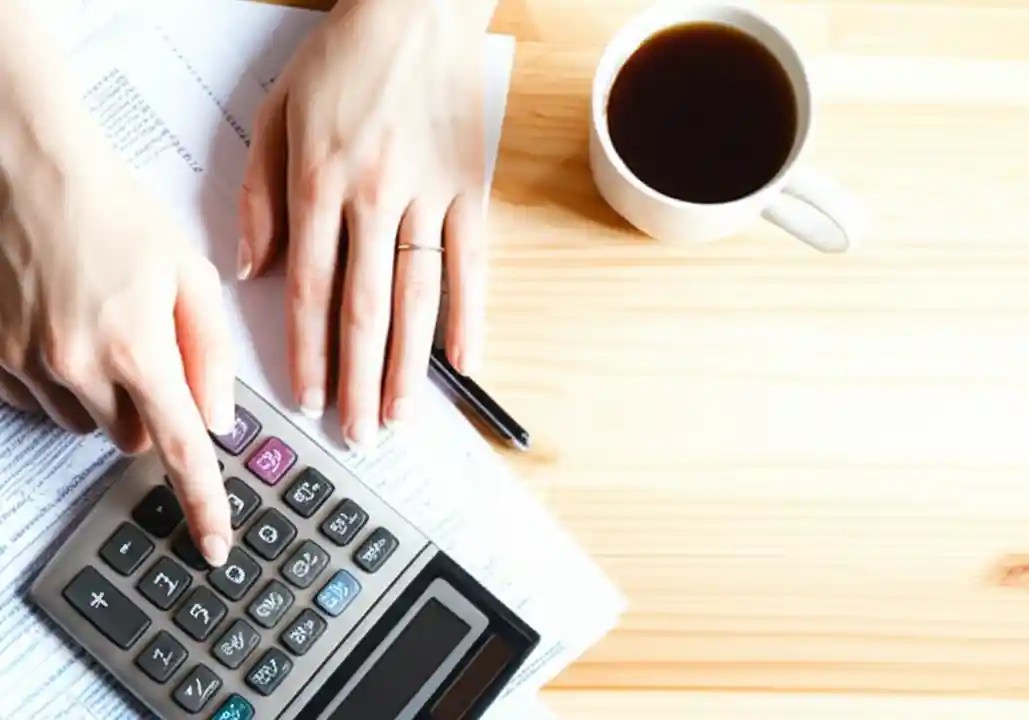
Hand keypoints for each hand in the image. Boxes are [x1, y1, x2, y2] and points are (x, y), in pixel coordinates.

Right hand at [0, 142, 235, 565]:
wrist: (23, 167)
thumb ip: (209, 352)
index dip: (202, 504)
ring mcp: (21, 364)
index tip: (214, 546)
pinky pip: (35, 401)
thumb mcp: (188, 272)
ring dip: (104, 395)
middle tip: (149, 352)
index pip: (179, 450)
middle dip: (152, 411)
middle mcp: (73, 365)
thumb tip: (219, 419)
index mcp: (136, 346)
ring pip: (83, 422)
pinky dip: (57, 380)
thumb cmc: (112, 210)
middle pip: (131, 438)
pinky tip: (62, 326)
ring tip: (102, 325)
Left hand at [239, 0, 492, 447]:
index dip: (306, 351)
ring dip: (408, 365)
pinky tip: (464, 361)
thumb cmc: (344, 58)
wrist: (415, 11)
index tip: (307, 398)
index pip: (309, 287)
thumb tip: (253, 268)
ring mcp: (430, 197)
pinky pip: (473, 264)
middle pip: (364, 309)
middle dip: (357, 380)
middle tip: (358, 433)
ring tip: (402, 415)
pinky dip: (470, 315)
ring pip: (416, 297)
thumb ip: (260, 194)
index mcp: (320, 182)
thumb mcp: (275, 112)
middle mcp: (375, 198)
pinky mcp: (473, 189)